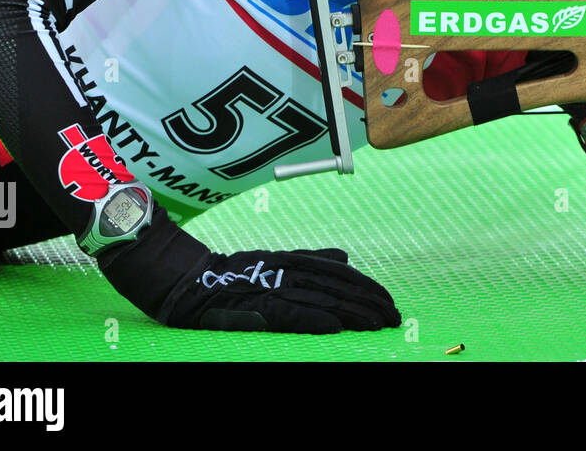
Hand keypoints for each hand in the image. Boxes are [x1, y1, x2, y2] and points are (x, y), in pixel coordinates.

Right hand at [157, 247, 401, 333]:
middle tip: (394, 317)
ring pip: (319, 302)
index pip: (339, 275)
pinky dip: (310, 320)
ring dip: (351, 314)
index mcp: (294, 262)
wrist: (191, 282)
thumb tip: (345, 258)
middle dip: (367, 304)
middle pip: (335, 289)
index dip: (365, 288)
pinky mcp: (254, 309)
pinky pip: (286, 316)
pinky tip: (333, 328)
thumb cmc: (238, 275)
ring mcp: (271, 291)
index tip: (389, 301)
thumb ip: (312, 260)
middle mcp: (287, 274)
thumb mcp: (278, 262)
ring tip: (375, 323)